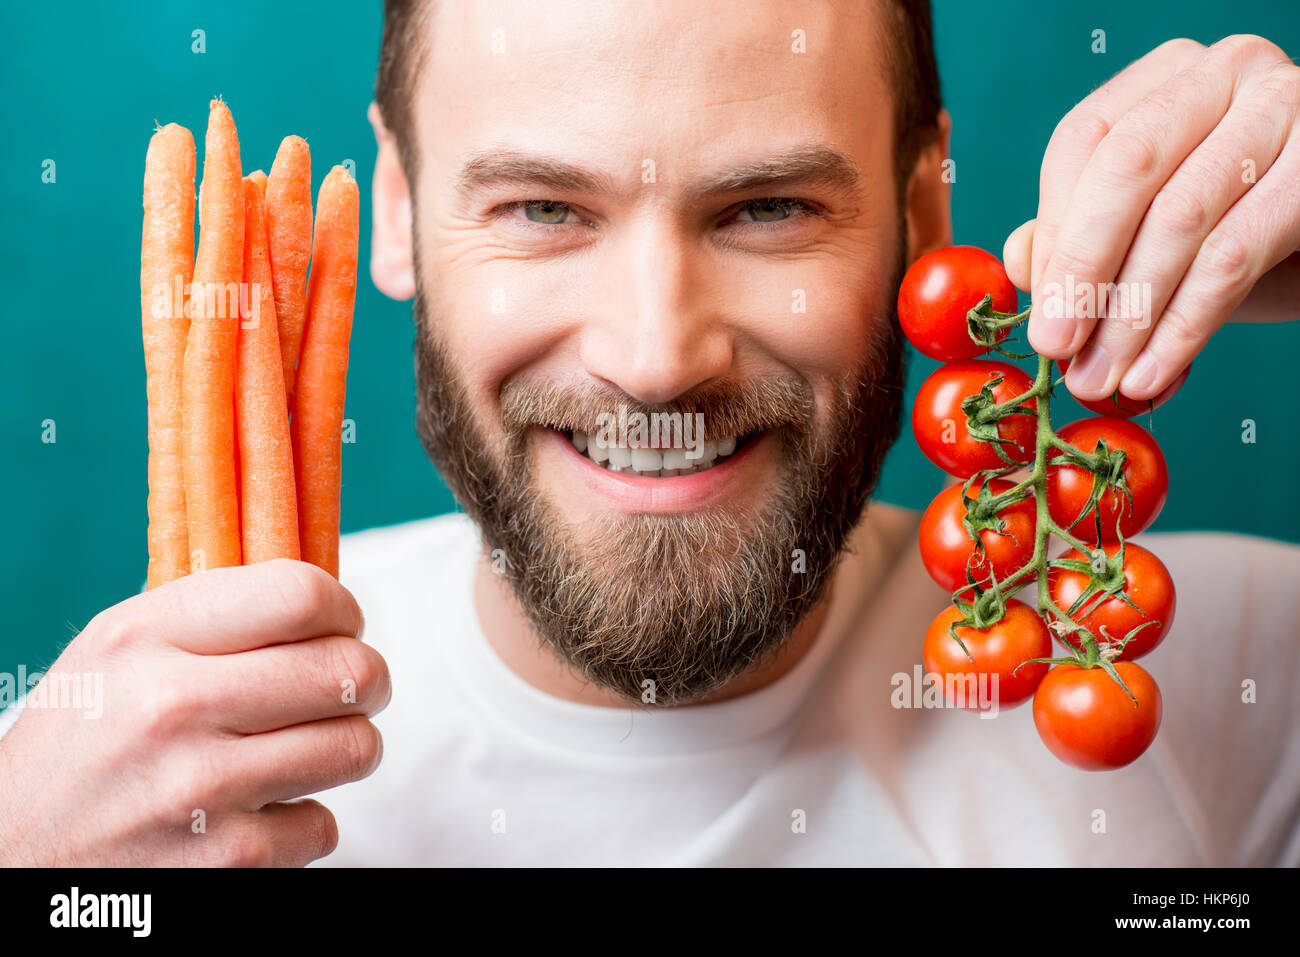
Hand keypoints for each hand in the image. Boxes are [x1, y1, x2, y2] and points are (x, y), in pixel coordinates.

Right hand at [0, 559, 388, 866]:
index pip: (300, 595)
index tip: (342, 626)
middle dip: (366, 680)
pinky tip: (256, 812)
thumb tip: (326, 595)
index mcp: (145, 637)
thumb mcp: (120, 651)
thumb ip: (216, 614)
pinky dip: (303, 821)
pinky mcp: (226, 862)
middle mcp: (172, 705)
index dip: (344, 609)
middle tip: (351, 689)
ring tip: (307, 748)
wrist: (11, 859)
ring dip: (346, 748)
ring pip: (355, 747)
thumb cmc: (86, 741)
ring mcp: (201, 788)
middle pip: (347, 670)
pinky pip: (325, 824)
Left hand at [1003, 35, 1299, 402]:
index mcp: (1164, 78)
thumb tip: (1019, 266)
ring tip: (1101, 379)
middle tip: (1056, 347)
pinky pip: (1235, 256)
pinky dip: (1184, 329)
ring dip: (1130, 316)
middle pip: (1127, 169)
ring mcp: (1284, 109)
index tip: (1037, 312)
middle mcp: (1226, 73)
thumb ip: (1077, 235)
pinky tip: (1152, 374)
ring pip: (1181, 219)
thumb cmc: (1230, 227)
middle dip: (1083, 270)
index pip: (1082, 142)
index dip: (1053, 234)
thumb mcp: (1148, 224)